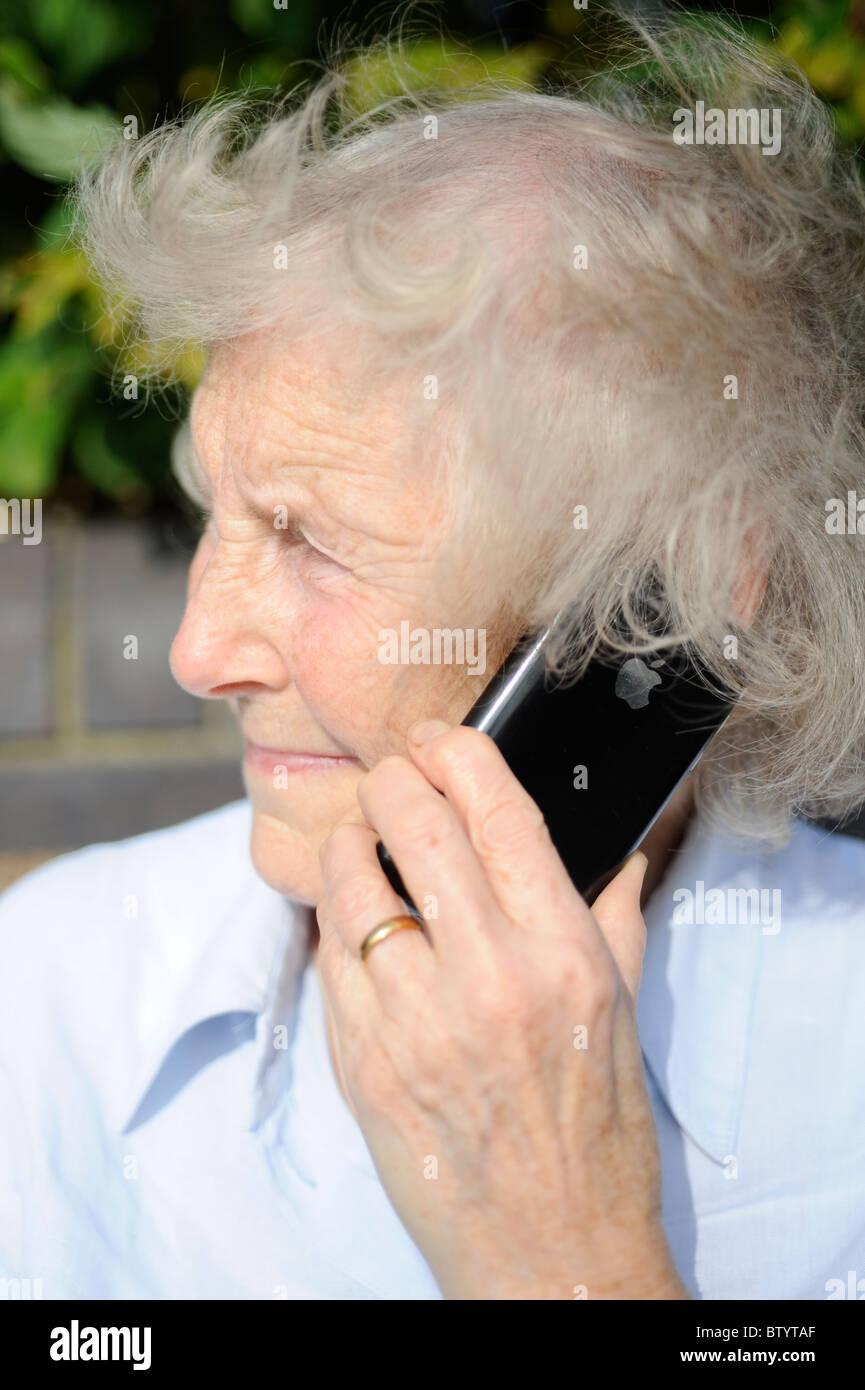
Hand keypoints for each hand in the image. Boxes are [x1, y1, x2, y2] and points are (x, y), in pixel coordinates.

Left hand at [315, 720, 688, 1299]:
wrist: (550, 1247)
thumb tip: (618, 850)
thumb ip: (612, 917)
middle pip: (411, 822)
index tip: (438, 738)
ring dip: (350, 845)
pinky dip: (335, 922)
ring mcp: (414, 1020)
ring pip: (350, 880)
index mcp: (562, 954)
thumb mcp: (623, 1013)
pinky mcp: (361, 1061)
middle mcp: (487, 977)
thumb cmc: (596, 1132)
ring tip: (364, 846)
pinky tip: (355, 923)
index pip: (497, 810)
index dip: (457, 751)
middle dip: (391, 780)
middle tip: (392, 780)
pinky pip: (327, 956)